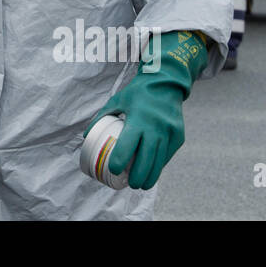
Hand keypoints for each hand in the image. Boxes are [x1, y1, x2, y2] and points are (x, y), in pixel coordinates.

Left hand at [88, 30, 207, 188]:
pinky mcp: (179, 136)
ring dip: (150, 176)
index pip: (127, 146)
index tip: (113, 170)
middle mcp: (156, 127)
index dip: (119, 161)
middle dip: (137, 177)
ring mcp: (169, 132)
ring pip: (160, 162)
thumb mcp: (117, 100)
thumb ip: (101, 117)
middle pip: (146, 160)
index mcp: (138, 118)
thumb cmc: (138, 93)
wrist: (166, 82)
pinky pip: (168, 155)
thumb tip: (86, 136)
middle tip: (130, 184)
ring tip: (141, 184)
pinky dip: (160, 165)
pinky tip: (152, 170)